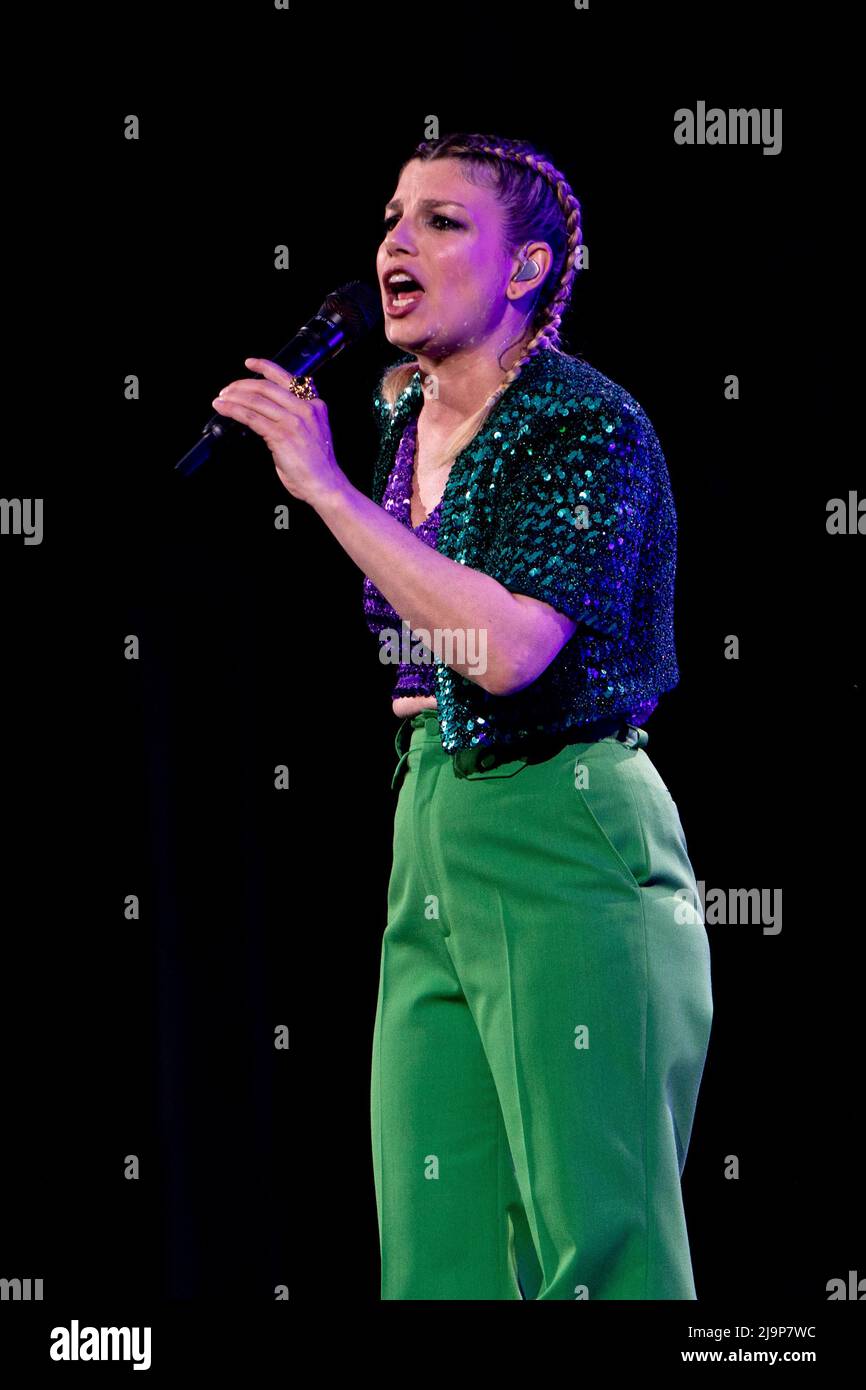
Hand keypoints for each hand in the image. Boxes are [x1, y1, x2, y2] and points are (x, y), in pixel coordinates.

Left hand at [211, 357, 346, 504]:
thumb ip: (294, 418)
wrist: (326, 485)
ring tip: (221, 400)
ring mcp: (293, 421)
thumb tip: (266, 413)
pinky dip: (233, 411)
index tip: (249, 364)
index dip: (265, 367)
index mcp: (314, 404)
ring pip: (256, 400)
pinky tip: (223, 409)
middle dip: (241, 386)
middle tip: (227, 390)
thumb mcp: (311, 432)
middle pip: (266, 387)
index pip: (286, 378)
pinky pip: (251, 417)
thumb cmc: (317, 465)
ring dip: (233, 398)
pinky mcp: (281, 435)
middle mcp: (305, 408)